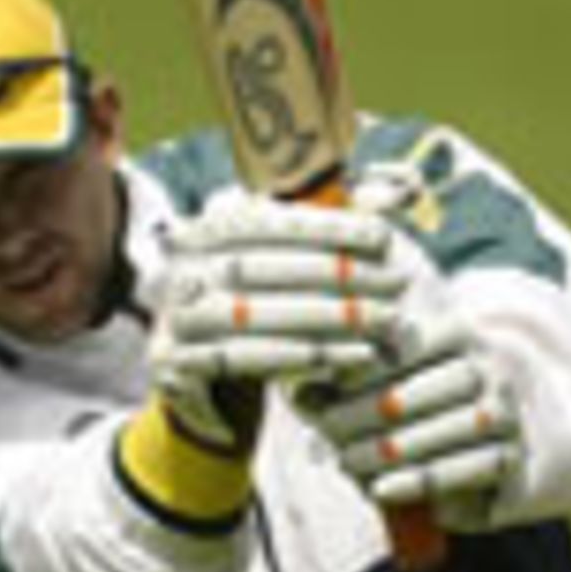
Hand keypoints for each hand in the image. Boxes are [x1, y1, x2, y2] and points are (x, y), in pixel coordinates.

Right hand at [149, 192, 405, 451]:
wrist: (198, 373)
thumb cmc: (257, 308)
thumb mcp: (278, 265)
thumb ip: (320, 236)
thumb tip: (394, 198)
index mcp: (203, 234)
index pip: (268, 223)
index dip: (326, 228)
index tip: (383, 237)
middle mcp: (182, 270)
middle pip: (264, 268)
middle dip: (337, 276)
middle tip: (397, 283)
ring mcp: (174, 318)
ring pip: (254, 316)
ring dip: (327, 320)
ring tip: (384, 321)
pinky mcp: (174, 364)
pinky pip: (244, 361)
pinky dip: (298, 358)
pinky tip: (346, 357)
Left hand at [299, 231, 522, 526]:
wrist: (506, 440)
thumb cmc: (429, 411)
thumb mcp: (390, 389)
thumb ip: (348, 387)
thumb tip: (297, 393)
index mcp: (456, 332)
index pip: (402, 346)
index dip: (360, 369)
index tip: (323, 390)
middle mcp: (488, 365)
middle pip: (416, 390)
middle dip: (363, 415)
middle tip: (326, 434)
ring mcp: (505, 410)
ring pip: (439, 429)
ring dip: (387, 450)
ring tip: (347, 463)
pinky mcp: (512, 455)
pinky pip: (463, 467)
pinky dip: (419, 480)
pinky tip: (382, 489)